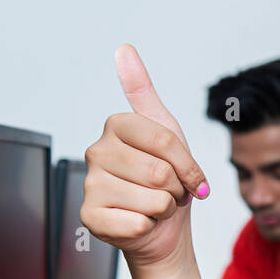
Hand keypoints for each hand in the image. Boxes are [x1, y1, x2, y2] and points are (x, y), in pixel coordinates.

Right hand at [80, 44, 210, 275]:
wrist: (162, 229)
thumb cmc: (166, 180)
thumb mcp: (166, 130)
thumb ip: (143, 90)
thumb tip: (123, 48)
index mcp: (116, 126)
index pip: (166, 141)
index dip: (188, 166)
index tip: (190, 176)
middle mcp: (96, 151)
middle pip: (159, 171)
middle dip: (176, 189)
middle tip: (168, 192)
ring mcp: (90, 184)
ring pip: (152, 199)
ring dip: (164, 209)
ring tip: (154, 206)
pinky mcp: (89, 216)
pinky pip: (137, 222)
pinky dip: (148, 227)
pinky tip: (139, 223)